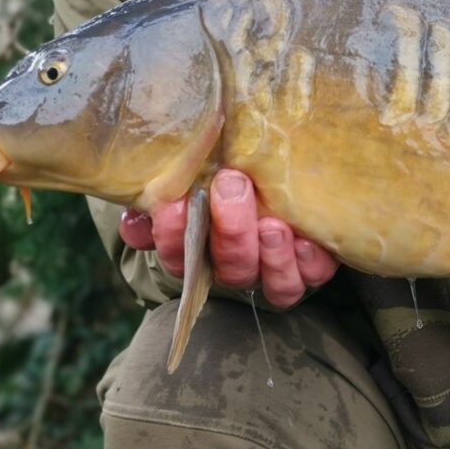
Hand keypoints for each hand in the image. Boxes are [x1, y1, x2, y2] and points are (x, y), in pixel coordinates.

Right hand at [118, 169, 338, 306]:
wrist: (271, 165)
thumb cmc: (221, 166)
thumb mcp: (190, 171)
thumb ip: (161, 191)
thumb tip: (137, 218)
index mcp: (199, 249)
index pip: (178, 259)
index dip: (172, 239)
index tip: (172, 206)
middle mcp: (237, 264)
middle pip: (230, 268)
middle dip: (230, 232)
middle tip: (232, 186)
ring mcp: (276, 268)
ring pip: (274, 283)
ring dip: (271, 255)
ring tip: (272, 223)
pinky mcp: (312, 264)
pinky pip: (311, 275)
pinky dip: (308, 261)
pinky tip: (305, 238)